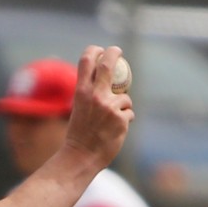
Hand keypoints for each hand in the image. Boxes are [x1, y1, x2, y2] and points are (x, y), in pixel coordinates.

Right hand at [64, 46, 134, 170]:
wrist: (81, 156)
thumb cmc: (79, 134)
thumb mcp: (79, 110)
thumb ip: (91, 95)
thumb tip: (105, 82)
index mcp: (81, 93)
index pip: (86, 63)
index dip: (94, 52)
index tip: (100, 50)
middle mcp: (95, 96)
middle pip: (108, 65)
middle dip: (114, 53)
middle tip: (117, 51)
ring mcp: (109, 106)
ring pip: (125, 98)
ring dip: (122, 108)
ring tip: (109, 123)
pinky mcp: (122, 118)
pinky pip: (129, 113)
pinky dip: (124, 121)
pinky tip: (114, 131)